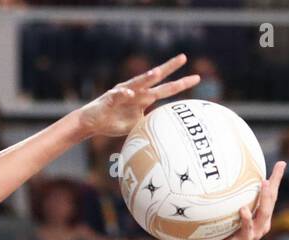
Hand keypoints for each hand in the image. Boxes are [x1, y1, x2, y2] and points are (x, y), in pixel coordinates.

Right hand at [77, 54, 200, 137]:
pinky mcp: (109, 98)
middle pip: (155, 78)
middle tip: (183, 57)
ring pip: (137, 83)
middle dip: (169, 68)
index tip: (197, 77)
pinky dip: (123, 95)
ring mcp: (122, 93)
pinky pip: (117, 96)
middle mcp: (136, 91)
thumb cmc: (114, 122)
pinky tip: (129, 94)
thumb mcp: (137, 124)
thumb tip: (165, 131)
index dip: (180, 83)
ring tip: (156, 72)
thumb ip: (150, 123)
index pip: (166, 89)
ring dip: (146, 78)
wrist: (91, 123)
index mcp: (144, 97)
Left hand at [202, 161, 285, 239]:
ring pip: (264, 212)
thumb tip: (226, 185)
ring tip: (265, 182)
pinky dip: (246, 218)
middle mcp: (263, 224)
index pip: (271, 196)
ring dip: (265, 198)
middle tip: (280, 166)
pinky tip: (243, 208)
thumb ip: (235, 206)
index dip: (276, 180)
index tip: (281, 164)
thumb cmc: (224, 237)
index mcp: (262, 218)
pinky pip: (247, 227)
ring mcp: (255, 232)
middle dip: (276, 182)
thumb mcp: (232, 219)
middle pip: (272, 200)